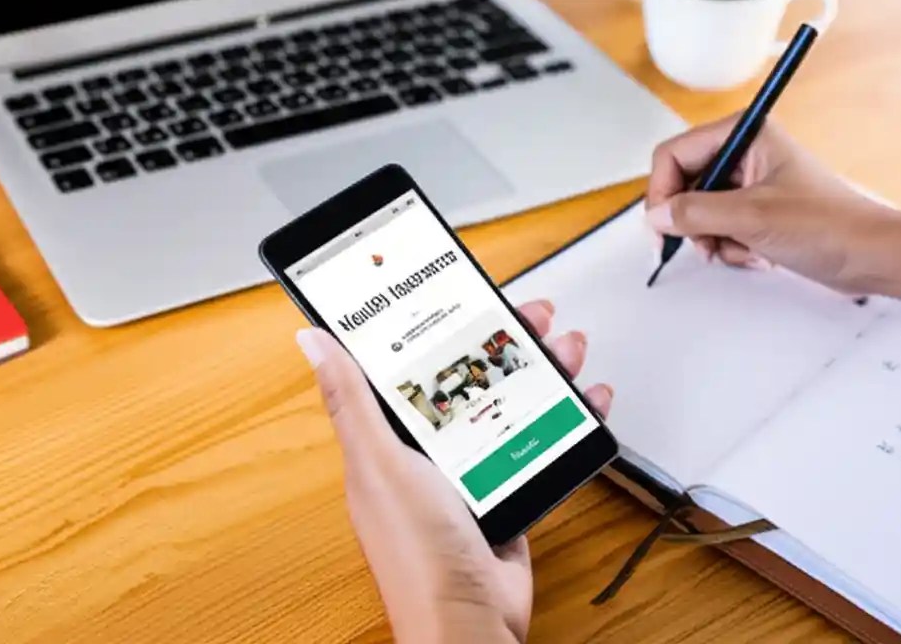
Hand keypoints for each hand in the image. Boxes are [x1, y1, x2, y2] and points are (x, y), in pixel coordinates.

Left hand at [295, 301, 612, 643]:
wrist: (471, 623)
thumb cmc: (417, 553)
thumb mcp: (380, 463)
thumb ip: (352, 400)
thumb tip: (311, 339)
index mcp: (386, 441)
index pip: (409, 366)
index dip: (436, 325)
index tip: (460, 290)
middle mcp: (428, 453)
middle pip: (469, 378)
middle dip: (504, 341)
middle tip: (535, 314)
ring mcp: (471, 473)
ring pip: (509, 404)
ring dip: (542, 372)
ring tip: (568, 347)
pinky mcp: (508, 493)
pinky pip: (538, 443)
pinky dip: (566, 419)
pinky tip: (589, 399)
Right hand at [645, 117, 895, 290]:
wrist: (870, 256)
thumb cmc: (828, 225)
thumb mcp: (752, 216)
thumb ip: (696, 212)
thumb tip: (657, 216)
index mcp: (745, 133)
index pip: (675, 153)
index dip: (662, 191)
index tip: (663, 226)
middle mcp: (745, 152)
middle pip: (684, 183)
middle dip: (692, 221)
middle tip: (705, 245)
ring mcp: (750, 183)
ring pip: (699, 210)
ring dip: (713, 238)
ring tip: (742, 250)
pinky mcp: (757, 210)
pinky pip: (719, 227)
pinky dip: (730, 245)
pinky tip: (757, 254)